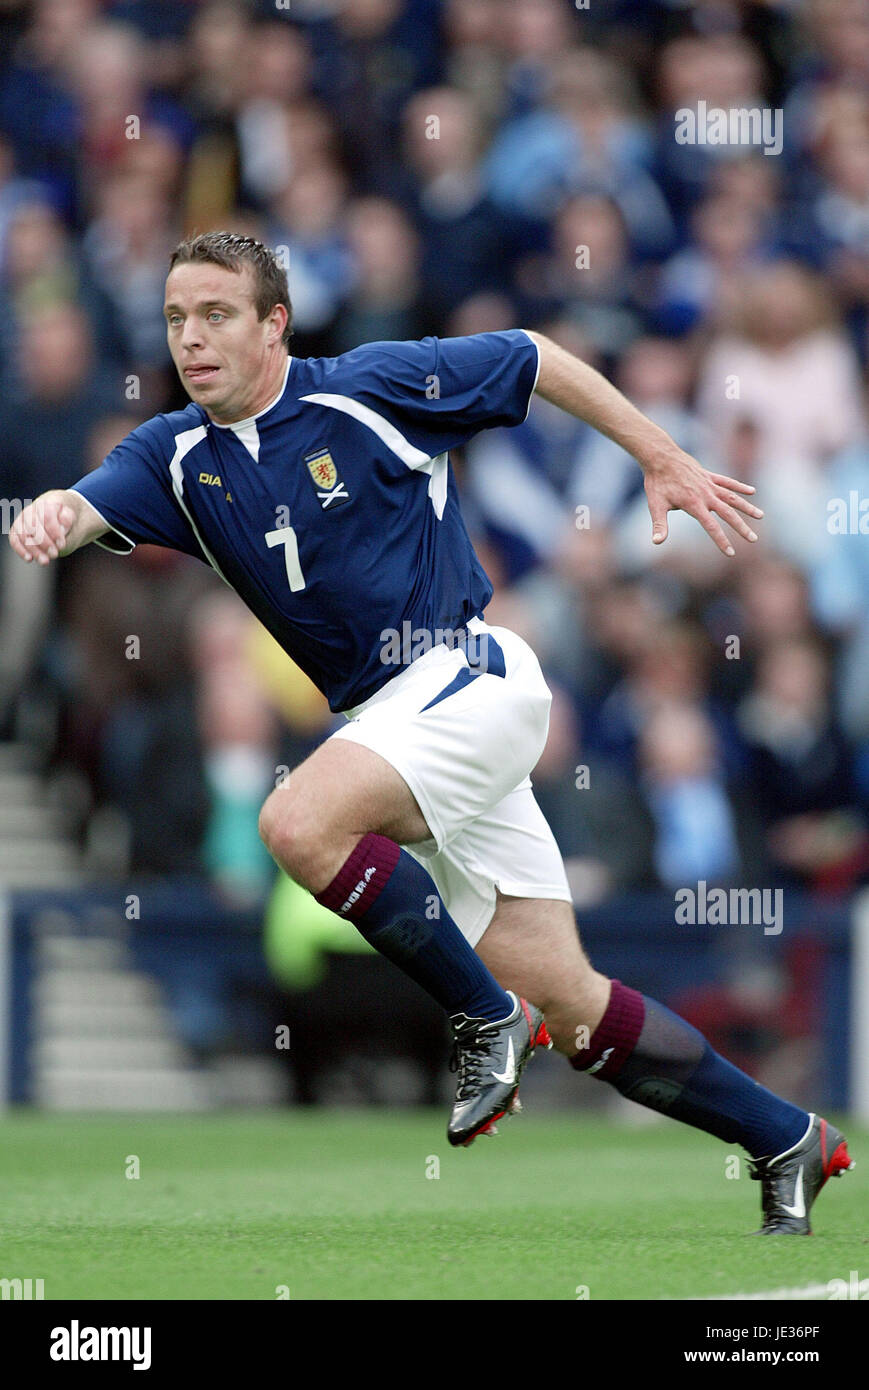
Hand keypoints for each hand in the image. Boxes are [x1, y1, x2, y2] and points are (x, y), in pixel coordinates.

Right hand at [9, 495, 75, 564]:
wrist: (58, 516)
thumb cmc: (65, 518)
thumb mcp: (72, 518)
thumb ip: (67, 521)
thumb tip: (62, 528)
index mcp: (47, 503)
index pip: (46, 516)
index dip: (53, 532)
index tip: (62, 544)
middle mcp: (31, 510)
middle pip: (32, 526)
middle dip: (44, 543)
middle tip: (55, 554)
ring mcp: (22, 520)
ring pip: (22, 534)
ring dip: (33, 550)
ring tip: (45, 561)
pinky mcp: (16, 530)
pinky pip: (14, 539)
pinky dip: (20, 550)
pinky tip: (30, 559)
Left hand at [643, 449, 762, 556]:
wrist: (660, 457)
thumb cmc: (657, 482)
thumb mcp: (655, 505)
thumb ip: (659, 525)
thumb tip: (656, 542)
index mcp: (694, 504)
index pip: (712, 526)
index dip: (722, 541)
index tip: (731, 553)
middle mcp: (705, 495)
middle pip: (728, 514)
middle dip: (741, 528)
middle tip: (754, 539)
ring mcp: (709, 484)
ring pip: (733, 497)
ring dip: (747, 507)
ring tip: (760, 515)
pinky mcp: (709, 475)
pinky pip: (728, 482)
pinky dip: (739, 487)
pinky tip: (752, 491)